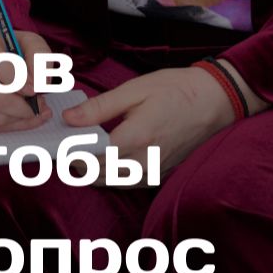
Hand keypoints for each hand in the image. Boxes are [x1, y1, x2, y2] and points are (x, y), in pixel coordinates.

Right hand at [0, 29, 56, 133]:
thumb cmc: (10, 51)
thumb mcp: (30, 44)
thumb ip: (39, 57)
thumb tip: (40, 83)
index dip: (19, 82)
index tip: (34, 89)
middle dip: (23, 108)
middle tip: (39, 105)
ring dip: (20, 118)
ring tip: (33, 109)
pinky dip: (11, 126)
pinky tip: (22, 116)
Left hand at [60, 64, 237, 179]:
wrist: (215, 102)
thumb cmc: (176, 90)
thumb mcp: (135, 89)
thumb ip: (99, 107)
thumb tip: (69, 118)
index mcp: (136, 137)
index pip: (91, 158)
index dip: (70, 153)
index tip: (57, 143)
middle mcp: (145, 161)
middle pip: (98, 175)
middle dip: (77, 164)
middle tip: (63, 147)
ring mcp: (154, 171)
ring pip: (112, 182)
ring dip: (92, 172)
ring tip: (79, 151)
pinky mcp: (160, 175)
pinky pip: (127, 182)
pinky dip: (110, 174)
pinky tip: (103, 158)